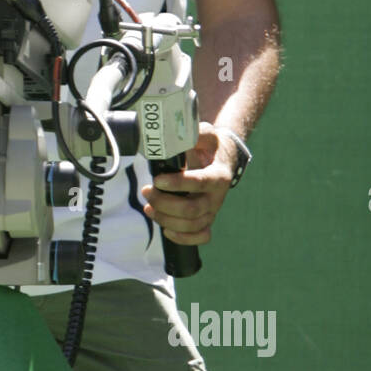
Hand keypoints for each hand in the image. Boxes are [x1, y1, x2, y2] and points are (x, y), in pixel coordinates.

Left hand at [140, 122, 239, 245]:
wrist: (222, 159)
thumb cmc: (210, 147)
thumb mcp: (206, 135)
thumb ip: (195, 132)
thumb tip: (179, 133)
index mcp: (218, 175)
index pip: (199, 183)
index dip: (177, 184)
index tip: (157, 180)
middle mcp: (217, 197)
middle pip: (192, 210)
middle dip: (164, 203)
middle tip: (147, 191)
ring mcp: (212, 210)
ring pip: (191, 225)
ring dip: (166, 219)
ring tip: (149, 207)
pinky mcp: (207, 219)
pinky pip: (200, 237)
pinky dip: (182, 238)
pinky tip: (166, 228)